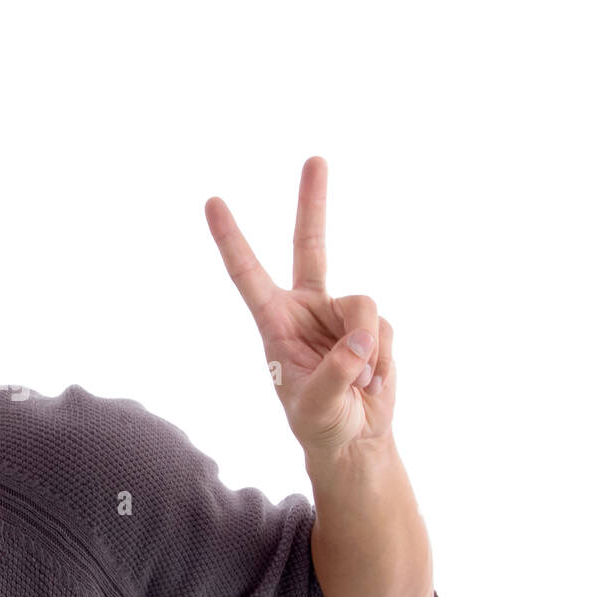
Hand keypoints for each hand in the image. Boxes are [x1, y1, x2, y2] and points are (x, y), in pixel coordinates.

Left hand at [204, 157, 394, 461]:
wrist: (355, 439)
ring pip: (362, 303)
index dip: (231, 239)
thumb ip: (336, 373)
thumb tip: (362, 338)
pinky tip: (372, 378)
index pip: (247, 274)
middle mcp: (306, 308)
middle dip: (313, 201)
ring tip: (358, 382)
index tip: (212, 202)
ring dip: (367, 348)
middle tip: (315, 158)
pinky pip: (384, 328)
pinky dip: (382, 358)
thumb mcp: (317, 407)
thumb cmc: (320, 423)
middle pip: (310, 245)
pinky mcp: (372, 323)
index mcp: (274, 322)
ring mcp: (341, 312)